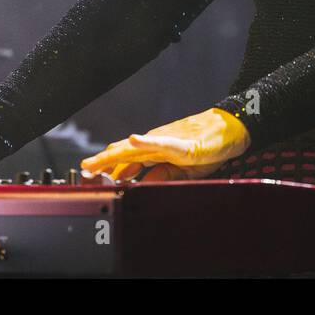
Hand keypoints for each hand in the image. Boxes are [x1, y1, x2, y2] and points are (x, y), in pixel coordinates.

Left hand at [80, 108, 250, 181]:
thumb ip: (161, 176)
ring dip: (116, 155)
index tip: (89, 176)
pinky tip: (134, 141)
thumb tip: (139, 184)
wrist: (230, 129)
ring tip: (98, 160)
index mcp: (156, 151)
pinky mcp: (183, 144)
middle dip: (103, 163)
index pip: (126, 159)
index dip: (107, 167)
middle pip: (125, 153)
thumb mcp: (182, 170)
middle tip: (84, 171)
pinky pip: (163, 143)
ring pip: (137, 148)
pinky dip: (147, 143)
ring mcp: (168, 142)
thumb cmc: (208, 148)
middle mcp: (157, 144)